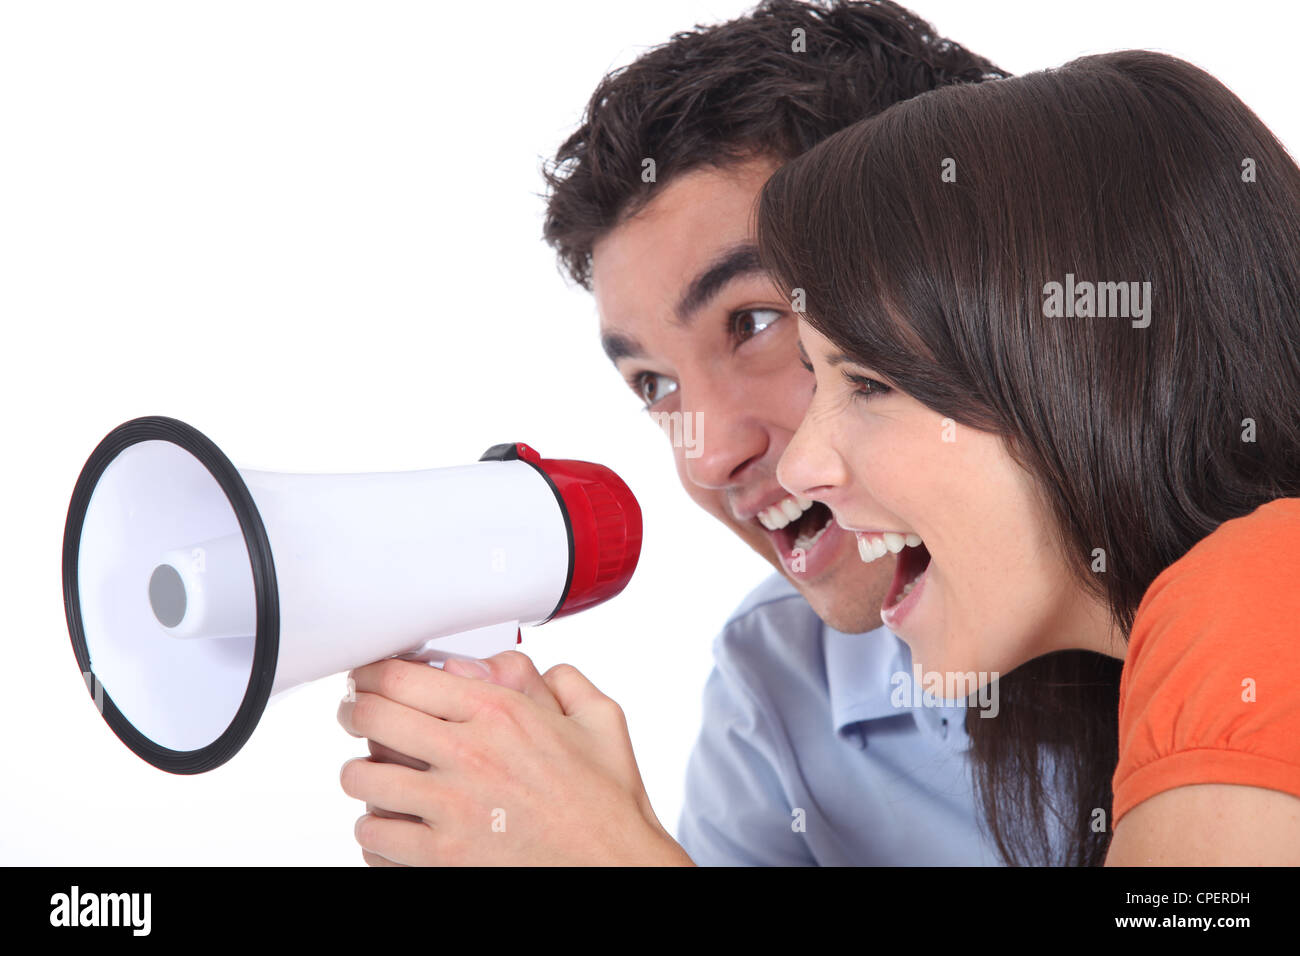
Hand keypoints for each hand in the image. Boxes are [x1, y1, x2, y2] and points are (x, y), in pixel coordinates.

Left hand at [337, 651, 693, 865]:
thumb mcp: (600, 720)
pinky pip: (373, 837)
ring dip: (363, 773)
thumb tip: (502, 667)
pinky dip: (375, 829)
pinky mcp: (441, 859)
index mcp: (502, 713)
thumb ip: (556, 680)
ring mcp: (451, 809)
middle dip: (355, 711)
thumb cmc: (607, 805)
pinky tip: (393, 824)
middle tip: (357, 715)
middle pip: (371, 717)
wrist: (617, 870)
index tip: (369, 677)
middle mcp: (470, 755)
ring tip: (375, 774)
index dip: (374, 673)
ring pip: (361, 778)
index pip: (404, 677)